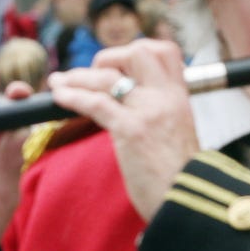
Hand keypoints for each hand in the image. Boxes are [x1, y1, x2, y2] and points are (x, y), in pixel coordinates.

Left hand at [47, 40, 197, 222]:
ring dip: (76, 78)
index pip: (164, 51)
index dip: (136, 51)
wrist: (191, 200)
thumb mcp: (179, 133)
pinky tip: (59, 98)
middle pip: (138, 51)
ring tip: (58, 84)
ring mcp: (150, 111)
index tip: (118, 66)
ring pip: (108, 77)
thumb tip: (140, 110)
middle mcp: (167, 97)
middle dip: (108, 58)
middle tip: (91, 76)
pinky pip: (96, 103)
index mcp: (180, 97)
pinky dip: (72, 97)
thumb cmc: (181, 175)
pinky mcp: (132, 130)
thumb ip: (163, 115)